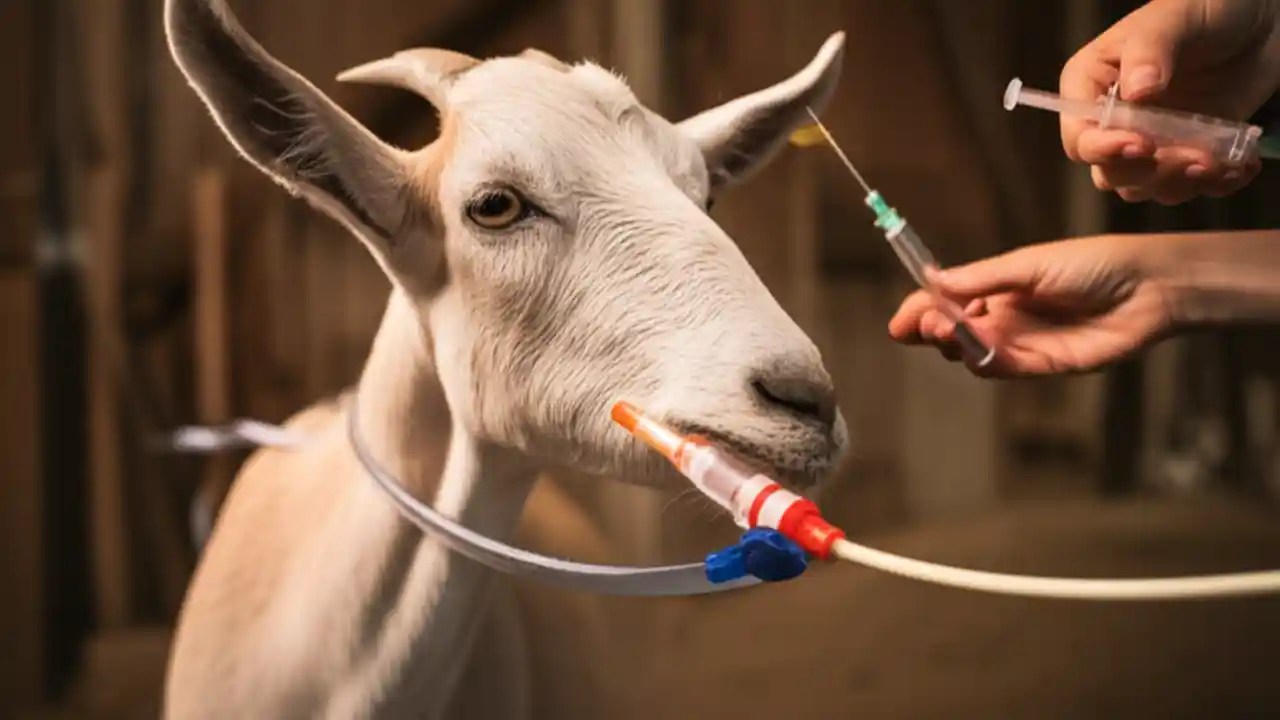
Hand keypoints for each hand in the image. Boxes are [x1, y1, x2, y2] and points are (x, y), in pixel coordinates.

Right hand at [888, 236, 1178, 376]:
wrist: (1149, 285)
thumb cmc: (1094, 263)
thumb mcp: (1029, 264)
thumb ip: (982, 279)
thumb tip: (933, 282)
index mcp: (998, 289)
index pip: (948, 303)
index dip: (921, 312)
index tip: (900, 321)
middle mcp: (1006, 318)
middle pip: (955, 333)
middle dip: (933, 330)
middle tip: (926, 324)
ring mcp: (1025, 343)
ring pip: (975, 354)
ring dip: (957, 345)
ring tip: (948, 330)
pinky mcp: (1047, 365)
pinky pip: (1008, 369)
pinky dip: (987, 361)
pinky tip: (977, 350)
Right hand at [1061, 0, 1279, 203]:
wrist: (1260, 22)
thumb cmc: (1206, 8)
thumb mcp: (1175, 18)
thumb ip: (1151, 50)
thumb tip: (1137, 90)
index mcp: (1092, 85)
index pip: (1079, 135)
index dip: (1103, 148)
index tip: (1143, 145)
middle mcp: (1113, 121)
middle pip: (1108, 172)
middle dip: (1148, 172)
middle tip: (1194, 157)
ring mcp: (1149, 141)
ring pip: (1144, 188)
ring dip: (1180, 184)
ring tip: (1219, 163)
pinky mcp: (1185, 154)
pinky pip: (1187, 187)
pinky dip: (1214, 185)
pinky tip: (1240, 166)